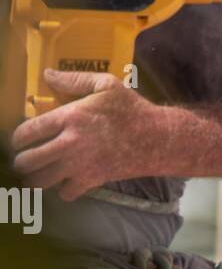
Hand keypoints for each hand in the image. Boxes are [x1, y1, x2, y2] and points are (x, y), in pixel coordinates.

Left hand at [9, 69, 168, 200]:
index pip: (28, 132)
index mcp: (70, 118)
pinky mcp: (92, 181)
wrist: (157, 139)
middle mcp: (70, 144)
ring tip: (37, 174)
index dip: (17, 139)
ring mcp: (80, 165)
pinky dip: (61, 190)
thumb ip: (73, 80)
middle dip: (21, 162)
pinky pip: (65, 193)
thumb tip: (47, 75)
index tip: (19, 141)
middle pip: (29, 161)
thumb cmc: (131, 110)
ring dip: (35, 179)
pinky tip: (64, 181)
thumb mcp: (105, 85)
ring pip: (42, 181)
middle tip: (24, 160)